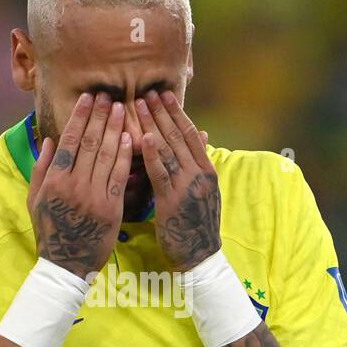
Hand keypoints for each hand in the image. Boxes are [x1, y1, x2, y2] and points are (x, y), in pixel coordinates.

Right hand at [28, 92, 131, 278]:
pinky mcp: (112, 208)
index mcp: (54, 181)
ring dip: (116, 129)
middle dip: (100, 116)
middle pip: (90, 143)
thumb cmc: (50, 230)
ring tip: (123, 110)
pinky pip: (120, 176)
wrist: (67, 265)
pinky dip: (126, 155)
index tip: (88, 98)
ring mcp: (93, 197)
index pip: (69, 141)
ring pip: (107, 156)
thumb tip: (50, 140)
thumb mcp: (35, 200)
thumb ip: (42, 169)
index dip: (80, 117)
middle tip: (109, 96)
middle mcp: (73, 186)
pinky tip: (130, 138)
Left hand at [136, 90, 219, 271]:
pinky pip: (160, 173)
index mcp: (207, 170)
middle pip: (179, 136)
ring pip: (169, 150)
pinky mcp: (172, 201)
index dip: (177, 113)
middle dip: (162, 113)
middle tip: (148, 92)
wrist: (200, 254)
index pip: (191, 134)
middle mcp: (199, 174)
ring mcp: (187, 186)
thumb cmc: (197, 224)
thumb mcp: (205, 191)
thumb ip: (200, 164)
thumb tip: (203, 136)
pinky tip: (142, 137)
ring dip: (153, 125)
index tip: (165, 95)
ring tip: (140, 106)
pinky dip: (152, 153)